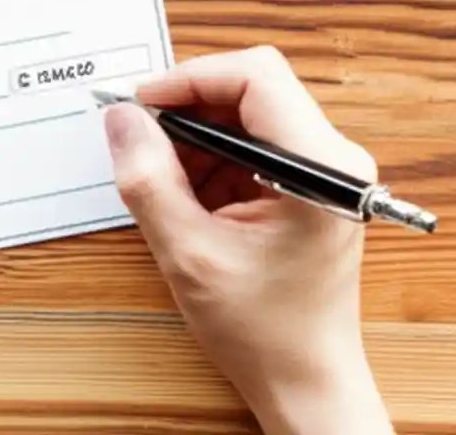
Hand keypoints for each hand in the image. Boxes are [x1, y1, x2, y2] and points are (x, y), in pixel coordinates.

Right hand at [103, 46, 393, 434]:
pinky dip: (208, 161)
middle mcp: (333, 159)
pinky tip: (188, 200)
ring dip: (194, 138)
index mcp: (320, 169)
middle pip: (250, 90)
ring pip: (245, 115)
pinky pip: (249, 145)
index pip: (256, 78)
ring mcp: (323, 170)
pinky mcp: (306, 183)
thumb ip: (149, 180)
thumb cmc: (263, 330)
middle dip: (186, 109)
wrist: (303, 378)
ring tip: (165, 186)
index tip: (141, 103)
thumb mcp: (188, 254)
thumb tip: (122, 120)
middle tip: (139, 140)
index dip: (190, 78)